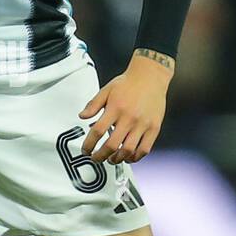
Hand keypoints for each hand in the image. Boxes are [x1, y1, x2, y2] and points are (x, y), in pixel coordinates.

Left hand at [78, 49, 173, 163]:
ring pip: (128, 150)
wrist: (151, 76)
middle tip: (96, 158)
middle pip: (111, 145)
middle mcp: (129, 118)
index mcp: (115, 108)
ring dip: (117, 159)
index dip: (89, 144)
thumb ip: (93, 104)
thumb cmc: (128, 83)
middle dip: (100, 156)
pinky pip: (144, 149)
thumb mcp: (106, 90)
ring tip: (111, 159)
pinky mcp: (154, 128)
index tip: (85, 150)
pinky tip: (128, 157)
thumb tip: (82, 116)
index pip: (97, 131)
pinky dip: (135, 157)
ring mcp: (143, 124)